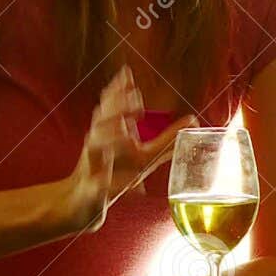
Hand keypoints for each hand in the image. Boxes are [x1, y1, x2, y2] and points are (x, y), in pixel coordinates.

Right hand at [65, 66, 196, 231]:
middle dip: (116, 106)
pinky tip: (119, 182)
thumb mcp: (142, 156)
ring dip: (109, 136)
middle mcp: (98, 145)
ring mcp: (93, 167)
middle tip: (134, 96)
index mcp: (109, 134)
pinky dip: (108, 182)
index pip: (111, 107)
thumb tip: (193, 121)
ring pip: (95, 147)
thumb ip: (166, 139)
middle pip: (102, 120)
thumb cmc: (113, 173)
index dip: (118, 90)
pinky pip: (99, 185)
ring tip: (125, 129)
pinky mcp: (92, 190)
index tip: (127, 74)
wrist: (82, 201)